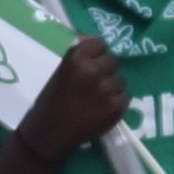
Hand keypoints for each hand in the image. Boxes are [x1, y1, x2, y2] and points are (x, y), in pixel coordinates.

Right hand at [11, 37, 126, 165]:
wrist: (48, 133)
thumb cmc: (51, 101)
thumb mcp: (60, 72)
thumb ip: (78, 56)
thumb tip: (90, 39)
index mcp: (76, 58)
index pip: (100, 44)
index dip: (97, 55)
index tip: (92, 64)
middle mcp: (93, 70)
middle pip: (113, 61)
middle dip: (106, 71)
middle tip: (94, 85)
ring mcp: (106, 89)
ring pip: (121, 80)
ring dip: (112, 88)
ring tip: (97, 100)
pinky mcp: (116, 107)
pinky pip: (125, 97)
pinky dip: (116, 103)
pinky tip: (102, 109)